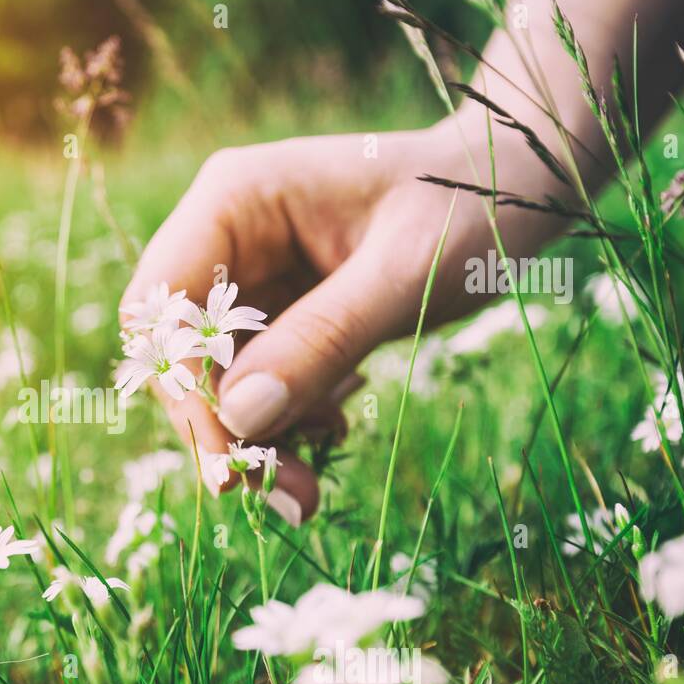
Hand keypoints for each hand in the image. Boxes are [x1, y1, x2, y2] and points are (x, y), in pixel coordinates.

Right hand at [119, 120, 568, 522]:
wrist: (520, 192)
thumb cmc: (473, 205)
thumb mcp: (406, 273)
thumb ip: (324, 339)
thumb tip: (240, 418)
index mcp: (235, 200)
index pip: (163, 303)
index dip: (181, 384)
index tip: (227, 457)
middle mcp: (227, 237)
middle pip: (180, 350)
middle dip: (223, 427)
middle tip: (281, 492)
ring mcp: (250, 278)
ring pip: (215, 380)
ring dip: (255, 439)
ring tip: (311, 484)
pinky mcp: (278, 315)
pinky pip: (254, 385)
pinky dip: (283, 422)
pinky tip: (333, 422)